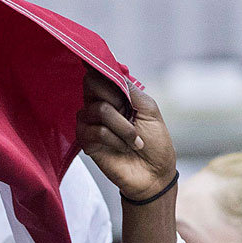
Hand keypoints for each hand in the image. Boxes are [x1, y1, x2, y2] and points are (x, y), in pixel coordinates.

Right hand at [76, 69, 177, 200]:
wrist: (154, 173)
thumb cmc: (156, 143)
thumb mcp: (149, 109)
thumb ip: (130, 89)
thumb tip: (113, 70)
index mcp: (114, 96)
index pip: (97, 74)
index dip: (105, 74)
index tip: (121, 84)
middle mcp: (98, 106)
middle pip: (91, 84)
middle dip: (118, 100)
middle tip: (130, 115)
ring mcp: (89, 123)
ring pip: (99, 110)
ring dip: (123, 127)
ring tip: (134, 140)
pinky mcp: (85, 142)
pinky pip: (96, 131)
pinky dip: (116, 140)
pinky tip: (123, 148)